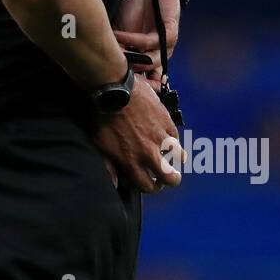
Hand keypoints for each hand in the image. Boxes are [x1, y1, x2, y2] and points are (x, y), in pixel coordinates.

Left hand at [92, 79, 183, 193]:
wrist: (114, 92)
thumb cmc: (102, 118)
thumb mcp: (100, 145)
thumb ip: (109, 166)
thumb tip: (115, 183)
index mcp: (131, 162)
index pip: (148, 186)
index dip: (152, 187)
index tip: (153, 183)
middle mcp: (149, 154)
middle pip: (170, 177)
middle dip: (172, 179)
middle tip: (169, 175)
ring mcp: (160, 137)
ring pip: (179, 156)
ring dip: (177, 157)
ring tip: (174, 155)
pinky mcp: (167, 121)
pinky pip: (176, 135)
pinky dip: (173, 137)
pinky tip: (169, 136)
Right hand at [113, 0, 180, 87]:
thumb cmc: (136, 11)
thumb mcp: (122, 32)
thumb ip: (117, 47)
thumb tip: (102, 62)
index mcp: (148, 58)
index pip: (145, 80)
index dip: (133, 85)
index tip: (113, 85)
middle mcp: (158, 56)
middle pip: (146, 73)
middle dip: (128, 72)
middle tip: (108, 68)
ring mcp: (165, 46)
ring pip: (149, 60)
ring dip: (128, 54)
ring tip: (111, 47)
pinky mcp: (169, 34)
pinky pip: (150, 41)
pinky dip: (132, 39)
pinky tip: (119, 35)